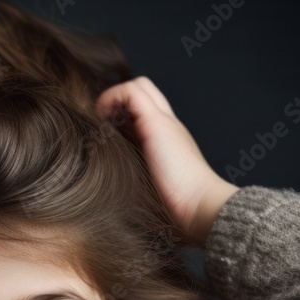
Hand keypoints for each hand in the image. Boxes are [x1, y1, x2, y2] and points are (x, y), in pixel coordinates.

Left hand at [94, 76, 238, 244]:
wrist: (200, 209)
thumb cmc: (177, 213)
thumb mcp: (151, 194)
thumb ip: (138, 185)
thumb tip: (110, 201)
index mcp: (169, 143)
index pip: (146, 113)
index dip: (123, 115)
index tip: (105, 134)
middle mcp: (169, 127)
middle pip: (146, 92)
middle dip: (118, 101)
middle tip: (101, 124)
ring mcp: (165, 122)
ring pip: (140, 86)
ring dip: (113, 98)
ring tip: (99, 121)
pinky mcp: (157, 123)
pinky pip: (130, 92)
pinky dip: (111, 98)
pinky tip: (101, 119)